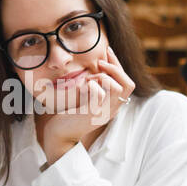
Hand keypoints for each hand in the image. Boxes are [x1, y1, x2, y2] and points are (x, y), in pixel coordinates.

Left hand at [35, 46, 135, 164]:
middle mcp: (112, 110)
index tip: (108, 51)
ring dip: (101, 77)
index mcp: (113, 106)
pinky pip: (97, 92)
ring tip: (87, 79)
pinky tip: (80, 87)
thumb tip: (100, 65)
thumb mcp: (88, 98)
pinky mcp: (91, 114)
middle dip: (115, 68)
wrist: (58, 134)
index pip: (128, 84)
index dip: (119, 66)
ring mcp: (103, 113)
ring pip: (115, 87)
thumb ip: (97, 86)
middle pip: (128, 85)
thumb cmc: (70, 114)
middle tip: (99, 62)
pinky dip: (90, 84)